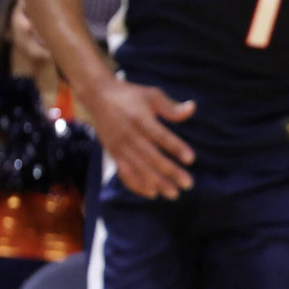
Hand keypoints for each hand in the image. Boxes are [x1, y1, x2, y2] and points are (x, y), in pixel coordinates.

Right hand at [80, 77, 194, 199]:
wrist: (96, 95)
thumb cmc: (129, 95)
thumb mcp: (151, 95)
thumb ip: (170, 106)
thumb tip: (192, 108)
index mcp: (140, 119)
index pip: (160, 136)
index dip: (175, 147)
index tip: (191, 159)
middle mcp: (128, 135)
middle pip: (151, 157)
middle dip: (169, 172)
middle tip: (188, 184)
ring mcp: (119, 146)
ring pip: (138, 168)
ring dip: (156, 182)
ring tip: (173, 194)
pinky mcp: (112, 153)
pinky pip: (124, 173)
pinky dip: (136, 184)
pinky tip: (152, 193)